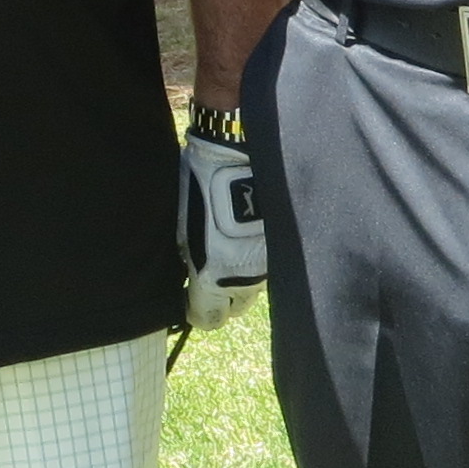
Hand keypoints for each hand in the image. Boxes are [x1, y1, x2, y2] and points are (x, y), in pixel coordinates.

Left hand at [179, 116, 265, 328]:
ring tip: (231, 254)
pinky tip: (250, 240)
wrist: (242, 150)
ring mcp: (270, 263)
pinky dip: (259, 258)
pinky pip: (270, 265)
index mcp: (216, 276)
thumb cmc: (202, 182)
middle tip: (211, 275)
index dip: (196, 311)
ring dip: (242, 277)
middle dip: (222, 298)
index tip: (191, 300)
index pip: (208, 317)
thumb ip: (189, 258)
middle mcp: (247, 278)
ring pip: (254, 286)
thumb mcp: (183, 224)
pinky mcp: (285, 244)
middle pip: (235, 308)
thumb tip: (192, 272)